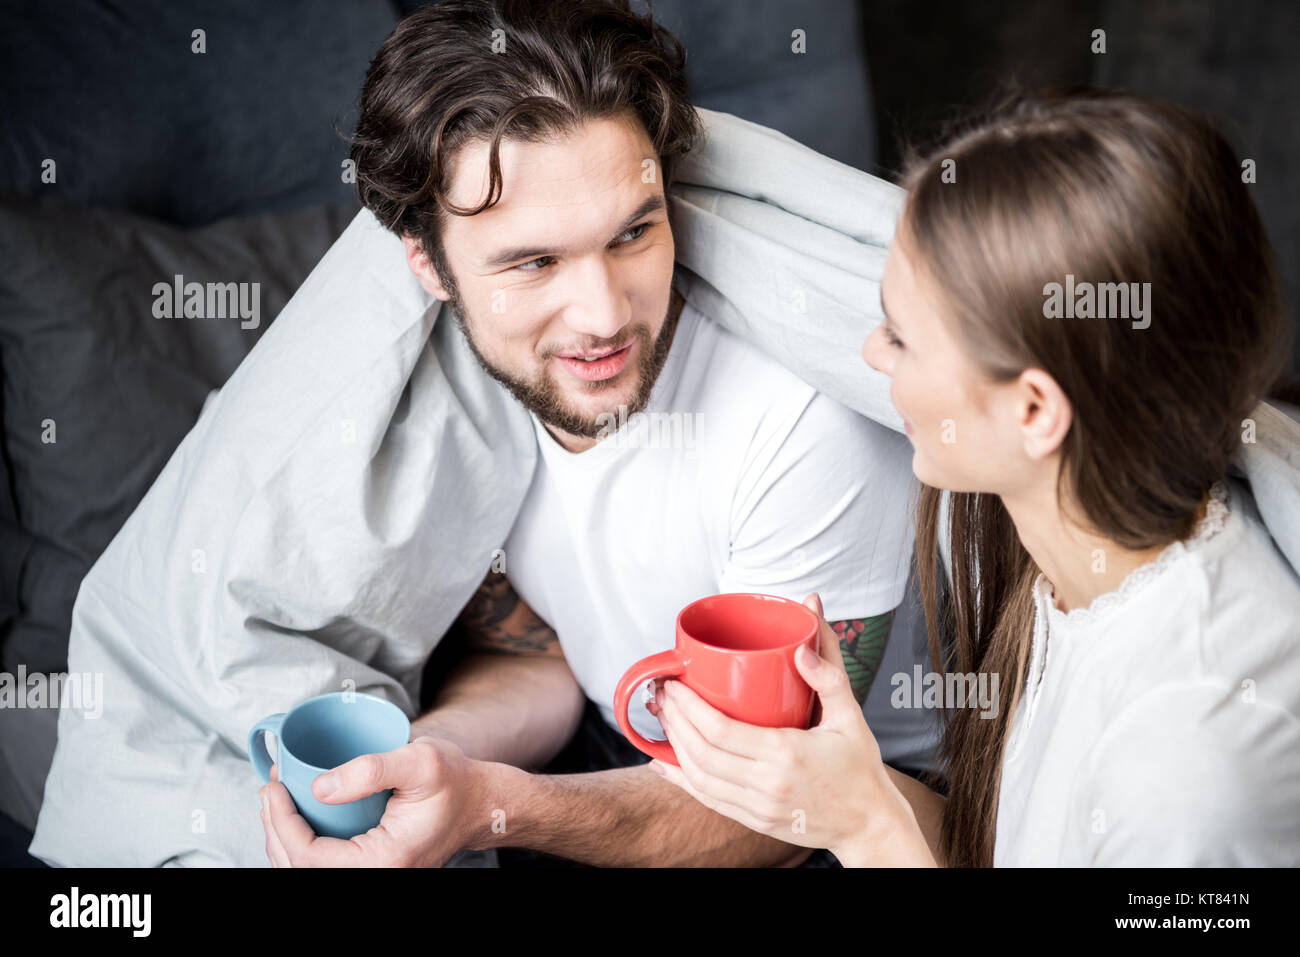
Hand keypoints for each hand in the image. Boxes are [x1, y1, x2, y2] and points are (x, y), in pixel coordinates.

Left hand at [259, 735, 484, 866]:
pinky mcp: (371, 868)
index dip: (280, 822)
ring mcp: (374, 875)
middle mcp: (378, 876)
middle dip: (274, 827)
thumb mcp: (419, 760)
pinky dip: (301, 841)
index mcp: (386, 861)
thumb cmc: (456, 781)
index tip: (272, 787)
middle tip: (270, 787)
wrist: (481, 803)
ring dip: (283, 836)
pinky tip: (298, 813)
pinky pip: (323, 864)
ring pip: (306, 869)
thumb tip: (317, 788)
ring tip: (278, 798)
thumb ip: (369, 769)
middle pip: (299, 867)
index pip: (308, 856)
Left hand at [647, 593, 928, 863]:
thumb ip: (828, 668)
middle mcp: (767, 784)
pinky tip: (663, 764)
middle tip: (662, 695)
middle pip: (702, 752)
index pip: (720, 731)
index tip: (674, 685)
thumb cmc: (860, 767)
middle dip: (674, 721)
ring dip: (673, 748)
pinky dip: (682, 781)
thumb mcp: (850, 713)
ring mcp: (759, 808)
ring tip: (663, 719)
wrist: (871, 825)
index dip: (688, 707)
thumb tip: (811, 617)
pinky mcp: (755, 821)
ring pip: (699, 778)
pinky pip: (708, 800)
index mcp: (787, 754)